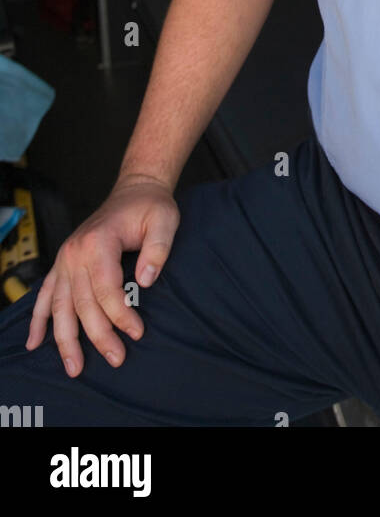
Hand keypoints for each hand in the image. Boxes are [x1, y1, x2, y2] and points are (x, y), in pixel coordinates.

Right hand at [24, 175, 179, 377]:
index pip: (106, 288)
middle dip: (99, 335)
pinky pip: (45, 295)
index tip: (138, 332)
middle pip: (82, 303)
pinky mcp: (63, 264)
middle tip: (116, 359)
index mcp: (98, 241)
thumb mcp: (165, 220)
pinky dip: (38, 320)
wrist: (134, 191)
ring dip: (65, 339)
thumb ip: (158, 249)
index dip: (121, 314)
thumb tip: (147, 281)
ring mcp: (65, 259)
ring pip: (60, 306)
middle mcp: (75, 252)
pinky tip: (34, 343)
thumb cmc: (150, 207)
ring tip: (74, 368)